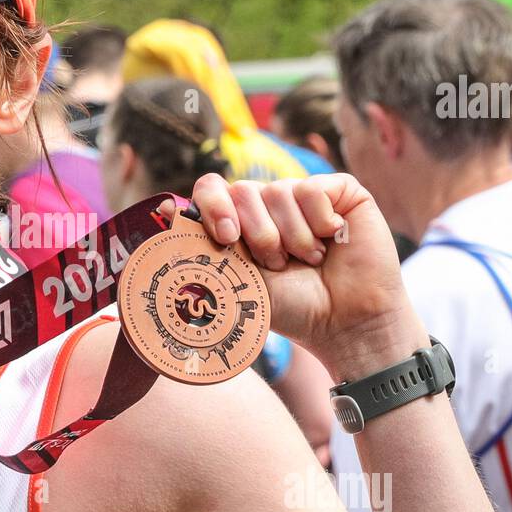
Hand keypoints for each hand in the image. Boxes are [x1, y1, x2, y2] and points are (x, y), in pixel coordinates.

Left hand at [164, 173, 429, 380]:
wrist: (345, 323)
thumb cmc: (294, 308)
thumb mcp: (241, 280)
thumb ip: (208, 248)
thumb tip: (167, 210)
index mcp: (241, 222)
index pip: (212, 189)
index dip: (214, 206)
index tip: (227, 238)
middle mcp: (270, 205)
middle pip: (242, 190)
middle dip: (257, 233)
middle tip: (277, 264)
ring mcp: (304, 195)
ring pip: (279, 191)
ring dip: (292, 236)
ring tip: (309, 260)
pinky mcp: (340, 192)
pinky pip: (314, 188)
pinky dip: (321, 220)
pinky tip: (333, 241)